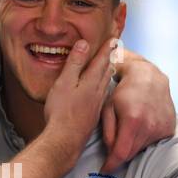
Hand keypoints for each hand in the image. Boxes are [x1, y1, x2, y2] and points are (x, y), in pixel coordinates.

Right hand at [41, 37, 117, 162]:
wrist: (65, 140)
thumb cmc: (62, 112)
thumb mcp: (64, 83)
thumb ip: (74, 63)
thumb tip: (84, 43)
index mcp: (91, 81)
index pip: (101, 59)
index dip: (107, 47)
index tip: (114, 37)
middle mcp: (98, 92)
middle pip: (107, 70)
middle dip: (110, 57)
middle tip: (115, 47)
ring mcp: (96, 104)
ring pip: (106, 83)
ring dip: (108, 71)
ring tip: (110, 64)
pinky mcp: (93, 114)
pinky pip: (102, 94)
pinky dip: (104, 85)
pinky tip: (101, 90)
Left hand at [100, 48, 175, 173]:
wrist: (149, 77)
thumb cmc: (124, 91)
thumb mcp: (107, 108)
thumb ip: (108, 132)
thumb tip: (110, 151)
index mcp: (132, 121)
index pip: (121, 153)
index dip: (111, 164)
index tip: (104, 169)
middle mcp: (150, 126)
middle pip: (131, 153)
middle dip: (120, 154)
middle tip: (112, 148)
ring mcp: (162, 128)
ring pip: (141, 148)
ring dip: (132, 145)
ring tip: (129, 128)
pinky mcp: (169, 128)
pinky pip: (152, 142)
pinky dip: (144, 139)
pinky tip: (142, 125)